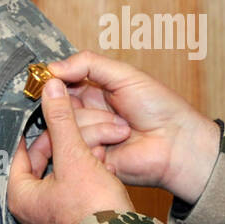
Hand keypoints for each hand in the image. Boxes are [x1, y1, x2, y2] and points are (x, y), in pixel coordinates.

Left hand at [9, 79, 134, 223]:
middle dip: (65, 144)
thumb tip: (50, 89)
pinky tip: (104, 165)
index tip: (45, 111)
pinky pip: (73, 191)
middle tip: (79, 129)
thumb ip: (61, 121)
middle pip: (42, 163)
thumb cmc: (92, 206)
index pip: (18, 152)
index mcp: (20, 196)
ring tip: (98, 146)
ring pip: (60, 175)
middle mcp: (30, 212)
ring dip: (79, 157)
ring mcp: (50, 221)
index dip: (34, 127)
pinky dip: (86, 175)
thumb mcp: (74, 156)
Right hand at [29, 51, 219, 203]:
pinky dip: (97, 144)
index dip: (53, 83)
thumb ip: (87, 64)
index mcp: (94, 91)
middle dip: (79, 107)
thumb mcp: (124, 75)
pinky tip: (118, 144)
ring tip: (124, 130)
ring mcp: (89, 138)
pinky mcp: (91, 159)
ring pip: (68, 128)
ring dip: (98, 126)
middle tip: (106, 107)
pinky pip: (77, 149)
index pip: (60, 85)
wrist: (176, 144)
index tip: (48, 80)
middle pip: (58, 108)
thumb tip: (52, 67)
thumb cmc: (159, 107)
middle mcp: (87, 114)